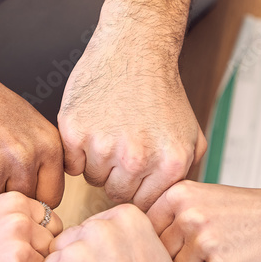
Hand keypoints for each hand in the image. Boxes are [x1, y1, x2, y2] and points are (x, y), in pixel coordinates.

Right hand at [59, 32, 205, 209]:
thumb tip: (165, 214)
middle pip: (117, 194)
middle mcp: (138, 159)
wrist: (135, 48)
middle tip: (124, 143)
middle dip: (118, 175)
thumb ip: (181, 178)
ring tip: (111, 129)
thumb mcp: (190, 137)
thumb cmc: (161, 92)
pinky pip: (71, 163)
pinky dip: (77, 150)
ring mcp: (104, 146)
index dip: (139, 189)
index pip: (145, 206)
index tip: (137, 172)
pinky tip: (93, 125)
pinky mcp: (75, 132)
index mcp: (170, 165)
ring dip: (98, 161)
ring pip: (93, 179)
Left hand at [147, 181, 260, 261]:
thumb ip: (169, 214)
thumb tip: (134, 242)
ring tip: (223, 247)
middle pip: (161, 252)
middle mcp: (187, 215)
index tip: (180, 237)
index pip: (147, 229)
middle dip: (180, 254)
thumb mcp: (201, 197)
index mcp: (178, 194)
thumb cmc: (244, 209)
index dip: (162, 239)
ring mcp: (203, 240)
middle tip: (209, 242)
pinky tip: (234, 257)